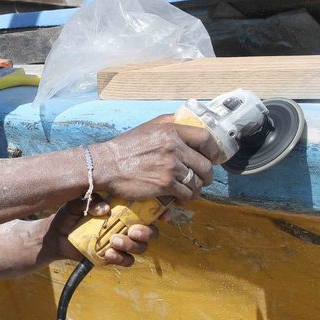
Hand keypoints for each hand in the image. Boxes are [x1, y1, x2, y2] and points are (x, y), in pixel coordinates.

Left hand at [45, 195, 159, 266]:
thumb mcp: (78, 203)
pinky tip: (108, 253)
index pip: (149, 212)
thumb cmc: (71, 214)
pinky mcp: (113, 257)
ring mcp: (121, 243)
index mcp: (124, 211)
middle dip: (147, 233)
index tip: (164, 216)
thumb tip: (105, 208)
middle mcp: (127, 227)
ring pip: (140, 248)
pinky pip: (126, 261)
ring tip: (114, 241)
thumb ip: (90, 201)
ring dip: (131, 246)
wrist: (56, 234)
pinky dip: (120, 258)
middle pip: (151, 233)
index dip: (161, 213)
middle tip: (132, 231)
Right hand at [91, 115, 220, 203]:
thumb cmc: (125, 147)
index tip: (213, 158)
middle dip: (206, 176)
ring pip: (197, 182)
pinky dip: (186, 198)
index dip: (213, 150)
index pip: (205, 138)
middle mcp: (173, 147)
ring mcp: (170, 167)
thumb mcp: (148, 127)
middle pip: (205, 165)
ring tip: (190, 191)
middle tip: (201, 180)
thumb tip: (187, 121)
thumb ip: (169, 122)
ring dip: (196, 189)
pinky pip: (186, 193)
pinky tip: (180, 199)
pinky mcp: (165, 184)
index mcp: (171, 130)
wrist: (105, 165)